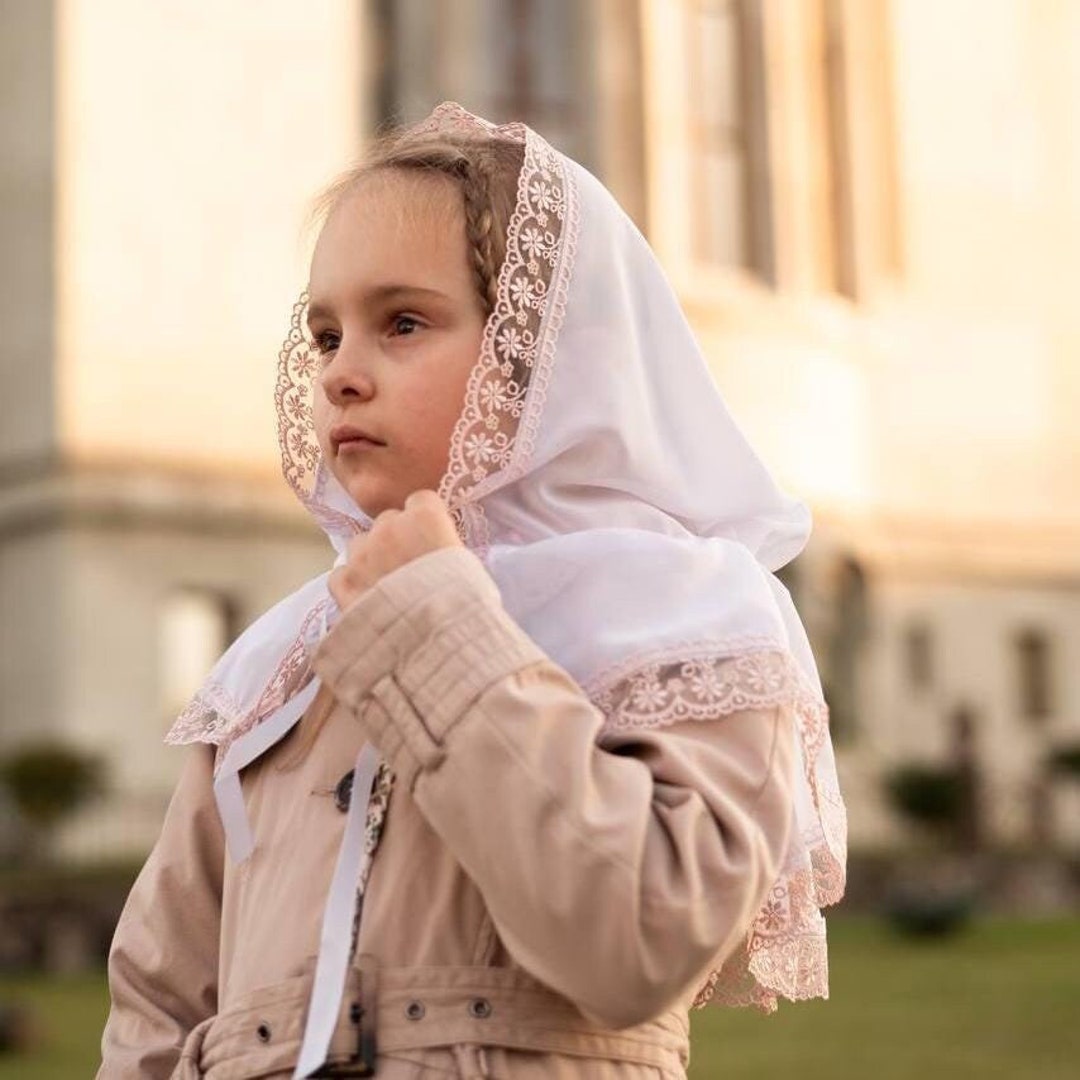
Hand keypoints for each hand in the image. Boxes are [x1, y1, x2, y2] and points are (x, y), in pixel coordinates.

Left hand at [328, 490, 462, 610]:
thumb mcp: (467, 566)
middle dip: (396, 538)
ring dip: (370, 558)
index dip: (426, 520)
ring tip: (385, 585)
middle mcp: (389, 528)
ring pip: (360, 544)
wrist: (434, 642)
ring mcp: (361, 554)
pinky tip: (365, 600)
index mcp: (426, 518)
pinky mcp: (343, 583)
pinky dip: (350, 584)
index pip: (421, 500)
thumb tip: (437, 549)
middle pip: (388, 521)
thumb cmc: (464, 604)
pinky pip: (340, 574)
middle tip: (409, 565)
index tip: (430, 536)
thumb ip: (445, 546)